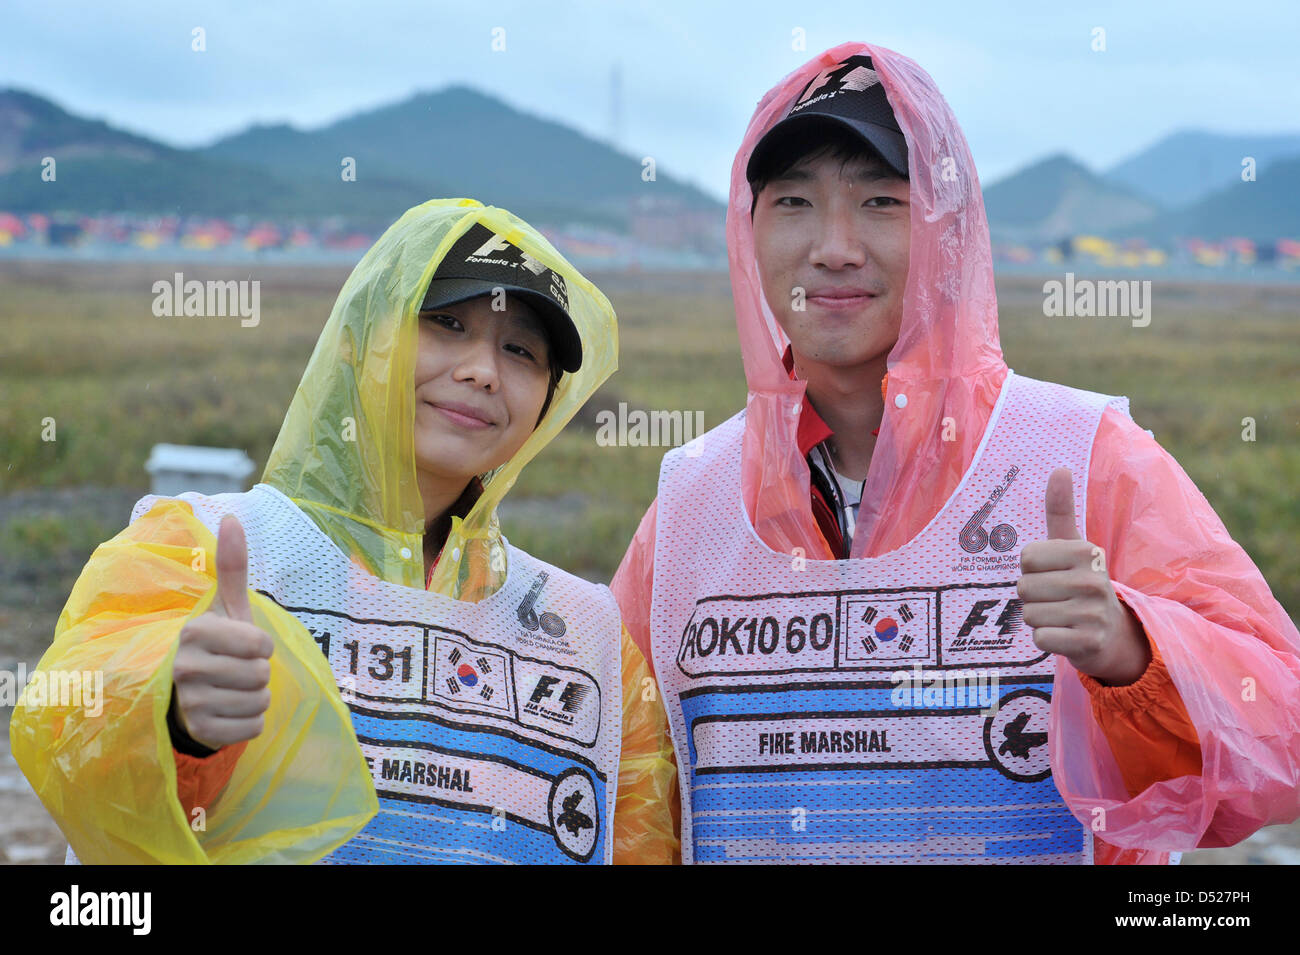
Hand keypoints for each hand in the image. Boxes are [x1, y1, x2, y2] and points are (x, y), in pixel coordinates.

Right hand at [172, 514, 273, 749]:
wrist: (186, 696)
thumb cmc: (217, 645)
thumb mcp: (226, 607)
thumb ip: (232, 567)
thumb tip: (231, 518)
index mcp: (195, 632)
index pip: (261, 644)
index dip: (261, 646)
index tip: (243, 646)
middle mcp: (185, 667)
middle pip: (261, 675)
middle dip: (258, 674)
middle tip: (236, 671)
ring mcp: (190, 702)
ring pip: (259, 701)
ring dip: (255, 697)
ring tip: (232, 690)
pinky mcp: (200, 732)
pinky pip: (253, 727)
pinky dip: (250, 722)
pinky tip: (229, 711)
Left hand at [1017, 468, 1150, 685]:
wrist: (1114, 634)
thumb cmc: (1082, 583)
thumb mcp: (1073, 546)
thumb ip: (1061, 510)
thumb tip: (1060, 468)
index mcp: (1085, 551)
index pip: (1026, 558)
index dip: (1032, 570)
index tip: (1055, 574)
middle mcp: (1092, 580)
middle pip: (1023, 587)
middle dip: (1034, 596)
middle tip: (1059, 599)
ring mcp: (1092, 613)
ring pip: (1029, 614)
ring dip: (1040, 618)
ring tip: (1063, 616)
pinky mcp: (1088, 643)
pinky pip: (1039, 639)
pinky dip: (1046, 640)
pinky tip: (1066, 635)